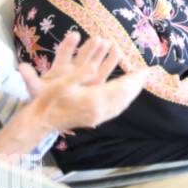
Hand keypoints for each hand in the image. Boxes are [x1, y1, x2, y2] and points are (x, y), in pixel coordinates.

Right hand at [16, 33, 152, 133]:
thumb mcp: (62, 83)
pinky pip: (116, 110)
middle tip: (146, 74)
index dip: (134, 79)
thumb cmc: (50, 99)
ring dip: (132, 93)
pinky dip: (124, 101)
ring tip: (139, 82)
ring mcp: (98, 116)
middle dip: (136, 85)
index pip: (121, 88)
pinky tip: (126, 96)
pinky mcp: (95, 120)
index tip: (144, 70)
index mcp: (94, 99)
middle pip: (125, 96)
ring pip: (122, 104)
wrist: (41, 121)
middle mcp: (100, 110)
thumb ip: (80, 74)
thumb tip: (94, 67)